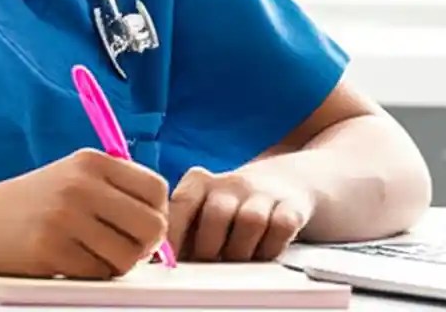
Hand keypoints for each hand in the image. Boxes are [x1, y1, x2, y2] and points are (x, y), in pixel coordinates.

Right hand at [0, 149, 169, 279]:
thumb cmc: (28, 205)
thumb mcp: (70, 176)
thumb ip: (113, 189)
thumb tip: (161, 220)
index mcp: (92, 161)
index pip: (156, 189)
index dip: (158, 214)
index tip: (142, 227)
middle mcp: (82, 184)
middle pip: (152, 225)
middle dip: (145, 245)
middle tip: (125, 249)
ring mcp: (66, 216)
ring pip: (129, 256)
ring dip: (117, 264)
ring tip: (94, 255)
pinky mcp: (50, 249)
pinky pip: (98, 274)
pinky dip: (91, 275)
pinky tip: (71, 262)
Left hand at [166, 166, 315, 261]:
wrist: (284, 182)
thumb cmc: (232, 206)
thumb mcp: (203, 209)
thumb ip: (182, 230)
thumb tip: (154, 263)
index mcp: (201, 182)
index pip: (182, 203)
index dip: (174, 235)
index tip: (171, 260)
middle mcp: (232, 183)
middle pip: (216, 214)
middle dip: (210, 248)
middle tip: (209, 264)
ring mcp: (264, 192)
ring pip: (250, 221)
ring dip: (241, 250)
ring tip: (236, 261)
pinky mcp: (292, 204)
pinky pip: (282, 226)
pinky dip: (271, 246)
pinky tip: (262, 252)